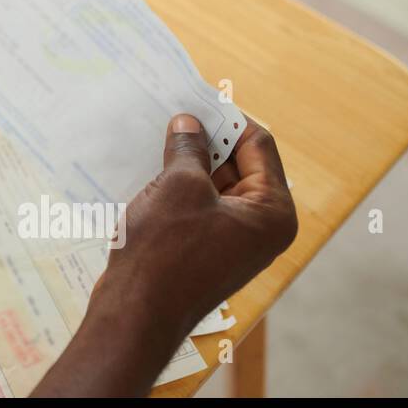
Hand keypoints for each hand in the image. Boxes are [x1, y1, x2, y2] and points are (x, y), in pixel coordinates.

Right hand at [32, 113, 296, 395]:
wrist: (136, 313)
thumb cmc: (165, 251)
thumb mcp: (179, 186)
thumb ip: (189, 148)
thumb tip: (189, 122)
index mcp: (272, 211)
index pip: (258, 144)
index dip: (226, 117)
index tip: (195, 95)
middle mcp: (260, 227)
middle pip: (237, 164)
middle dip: (204, 141)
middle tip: (170, 113)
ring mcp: (232, 241)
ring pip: (212, 185)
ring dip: (186, 163)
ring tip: (154, 138)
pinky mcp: (204, 250)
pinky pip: (197, 207)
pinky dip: (177, 187)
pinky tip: (148, 169)